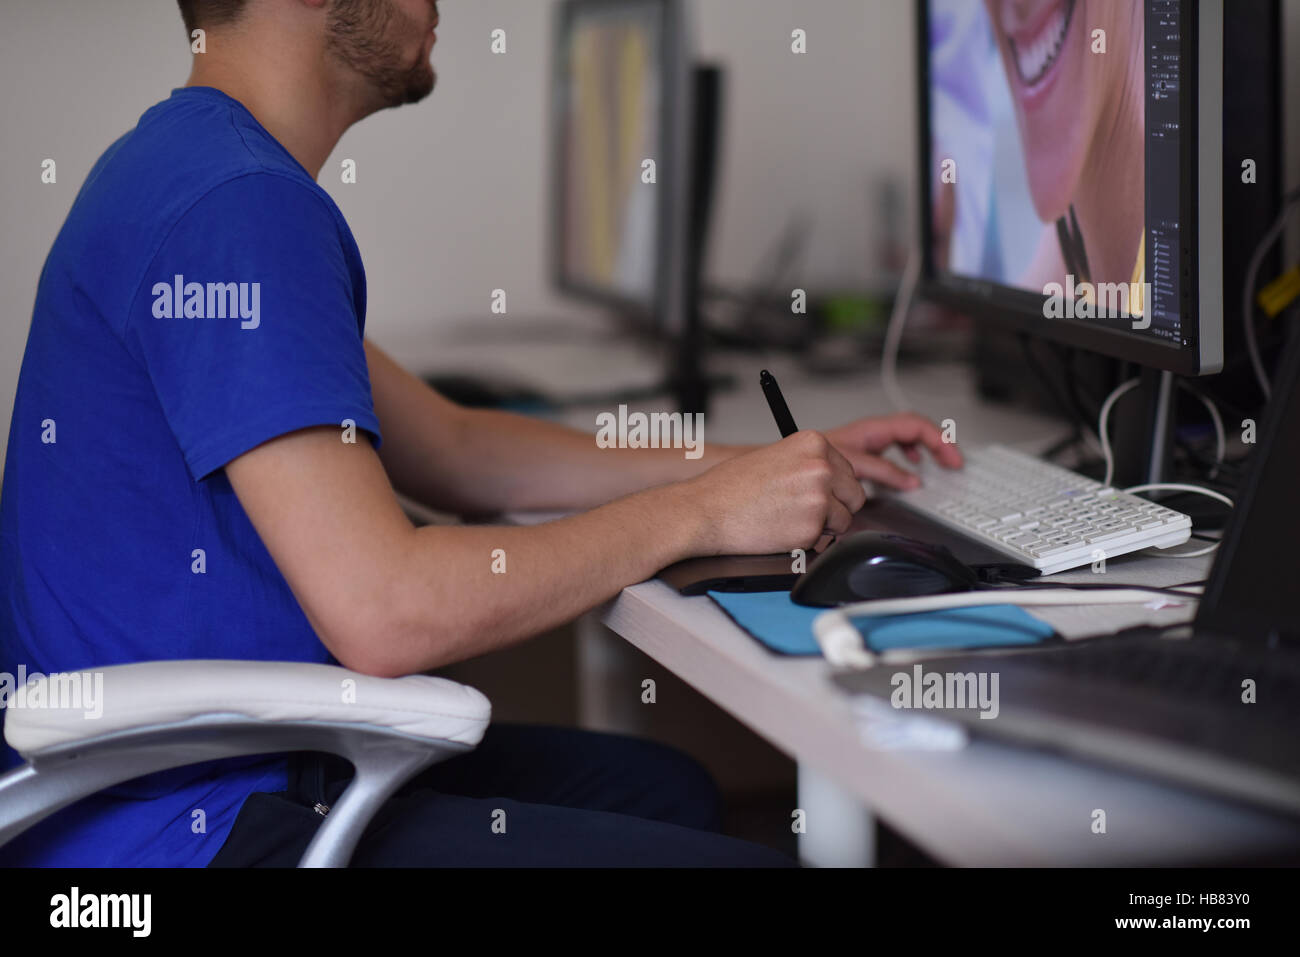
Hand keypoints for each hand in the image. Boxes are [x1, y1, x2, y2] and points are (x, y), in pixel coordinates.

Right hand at [683, 430, 866, 555]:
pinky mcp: (812, 528)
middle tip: (803, 510)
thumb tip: (835, 481)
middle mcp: (821, 467)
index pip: (848, 471)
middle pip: (855, 495)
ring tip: (788, 519)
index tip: (817, 493)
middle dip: (835, 507)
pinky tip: (782, 531)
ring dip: (823, 526)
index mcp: (814, 443)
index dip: (834, 487)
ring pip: (844, 520)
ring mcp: (819, 498)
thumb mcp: (775, 457)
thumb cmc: (729, 487)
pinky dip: (808, 541)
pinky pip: (826, 541)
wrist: (705, 511)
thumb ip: (808, 464)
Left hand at [823, 412, 962, 490]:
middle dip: (938, 442)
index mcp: (872, 430)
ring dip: (926, 448)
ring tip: (940, 462)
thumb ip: (883, 472)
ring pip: (905, 438)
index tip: (952, 458)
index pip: (915, 426)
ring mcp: (868, 442)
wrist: (790, 465)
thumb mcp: (854, 465)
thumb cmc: (813, 459)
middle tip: (955, 461)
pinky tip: (911, 469)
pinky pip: (894, 450)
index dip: (938, 440)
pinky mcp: (863, 454)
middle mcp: (872, 433)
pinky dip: (908, 457)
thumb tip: (912, 480)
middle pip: (915, 429)